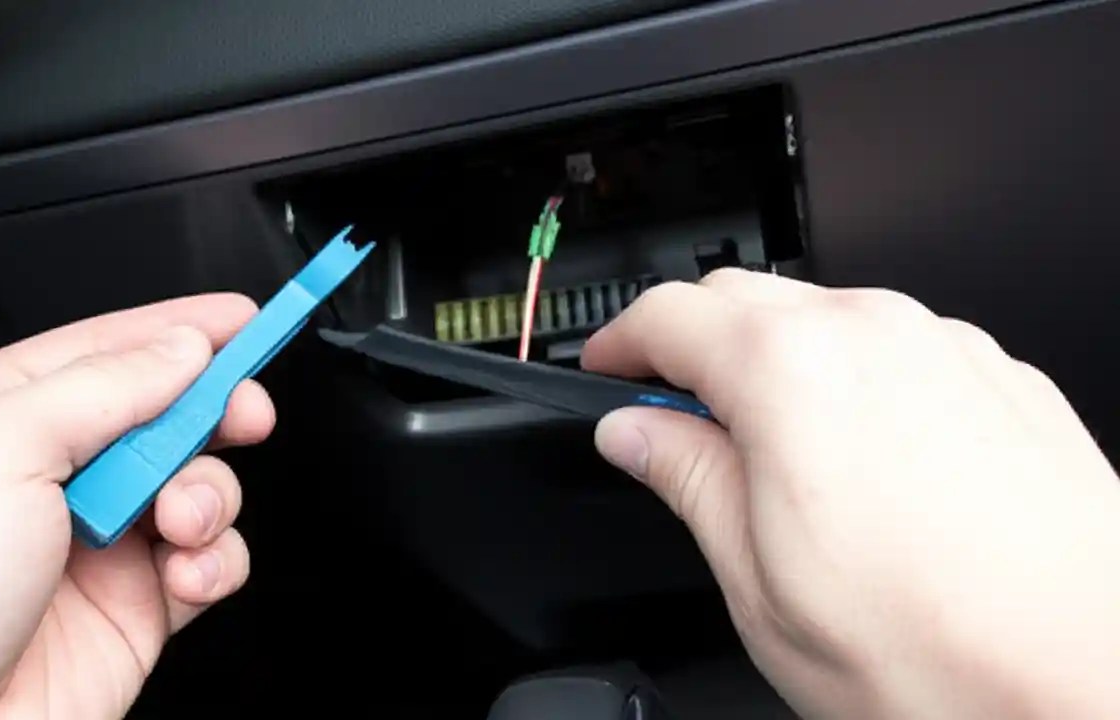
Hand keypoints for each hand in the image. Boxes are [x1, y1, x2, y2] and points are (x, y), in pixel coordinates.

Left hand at [0, 294, 273, 718]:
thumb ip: (102, 386)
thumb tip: (180, 351)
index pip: (111, 349)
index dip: (186, 330)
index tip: (250, 320)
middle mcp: (48, 474)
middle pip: (166, 415)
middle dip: (215, 411)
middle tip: (245, 415)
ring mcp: (95, 542)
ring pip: (198, 488)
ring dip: (210, 496)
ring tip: (182, 520)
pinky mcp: (132, 608)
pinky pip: (208, 563)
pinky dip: (216, 563)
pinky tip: (187, 573)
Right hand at [585, 271, 1119, 718]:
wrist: (1101, 690)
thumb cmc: (945, 656)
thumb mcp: (760, 581)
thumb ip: (687, 479)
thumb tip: (636, 433)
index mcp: (793, 374)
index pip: (669, 314)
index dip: (618, 343)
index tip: (605, 371)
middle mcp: (876, 336)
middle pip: (744, 298)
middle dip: (691, 345)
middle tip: (669, 419)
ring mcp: (950, 350)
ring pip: (824, 319)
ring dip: (775, 364)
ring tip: (770, 456)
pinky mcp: (1004, 380)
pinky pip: (899, 351)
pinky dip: (854, 381)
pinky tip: (862, 463)